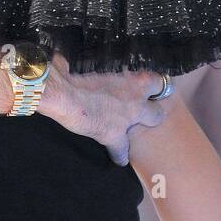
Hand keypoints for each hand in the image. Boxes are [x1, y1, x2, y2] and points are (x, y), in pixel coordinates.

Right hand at [40, 63, 172, 165]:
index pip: (157, 82)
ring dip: (139, 130)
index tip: (149, 90)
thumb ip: (104, 64)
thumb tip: (95, 63)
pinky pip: (121, 151)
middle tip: (144, 113)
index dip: (153, 88)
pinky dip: (119, 156)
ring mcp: (126, 119)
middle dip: (153, 111)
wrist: (62, 91)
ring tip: (134, 132)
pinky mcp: (113, 136)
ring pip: (145, 128)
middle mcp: (136, 98)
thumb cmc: (74, 69)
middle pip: (158, 110)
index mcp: (133, 79)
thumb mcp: (95, 61)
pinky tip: (118, 159)